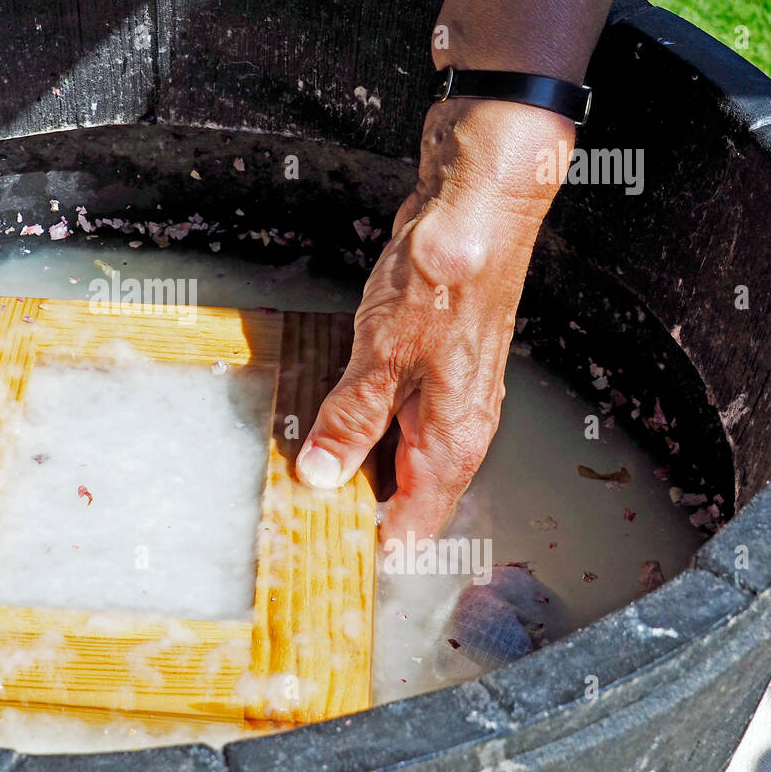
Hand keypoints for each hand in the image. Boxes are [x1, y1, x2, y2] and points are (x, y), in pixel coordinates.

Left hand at [295, 99, 571, 537]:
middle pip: (405, 493)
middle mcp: (455, 425)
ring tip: (301, 483)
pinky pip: (391, 415)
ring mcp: (442, 395)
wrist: (473, 208)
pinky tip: (323, 425)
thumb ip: (351, 420)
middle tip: (297, 524)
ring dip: (353, 468)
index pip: (414, 523)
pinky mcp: (426, 365)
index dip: (370, 547)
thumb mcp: (382, 358)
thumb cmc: (444, 278)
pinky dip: (358, 427)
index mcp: (453, 438)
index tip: (323, 563)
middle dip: (354, 511)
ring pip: (396, 454)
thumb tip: (321, 474)